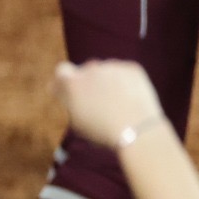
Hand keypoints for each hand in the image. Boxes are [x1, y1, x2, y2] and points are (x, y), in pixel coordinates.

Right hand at [52, 60, 166, 148]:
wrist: (136, 130)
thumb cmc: (102, 131)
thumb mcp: (75, 119)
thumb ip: (68, 100)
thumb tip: (62, 90)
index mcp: (72, 83)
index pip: (62, 70)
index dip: (68, 80)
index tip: (73, 89)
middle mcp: (90, 69)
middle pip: (87, 70)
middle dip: (90, 81)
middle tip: (100, 99)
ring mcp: (112, 66)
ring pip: (106, 71)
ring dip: (108, 81)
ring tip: (118, 103)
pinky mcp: (131, 68)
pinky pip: (124, 72)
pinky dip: (126, 81)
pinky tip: (130, 97)